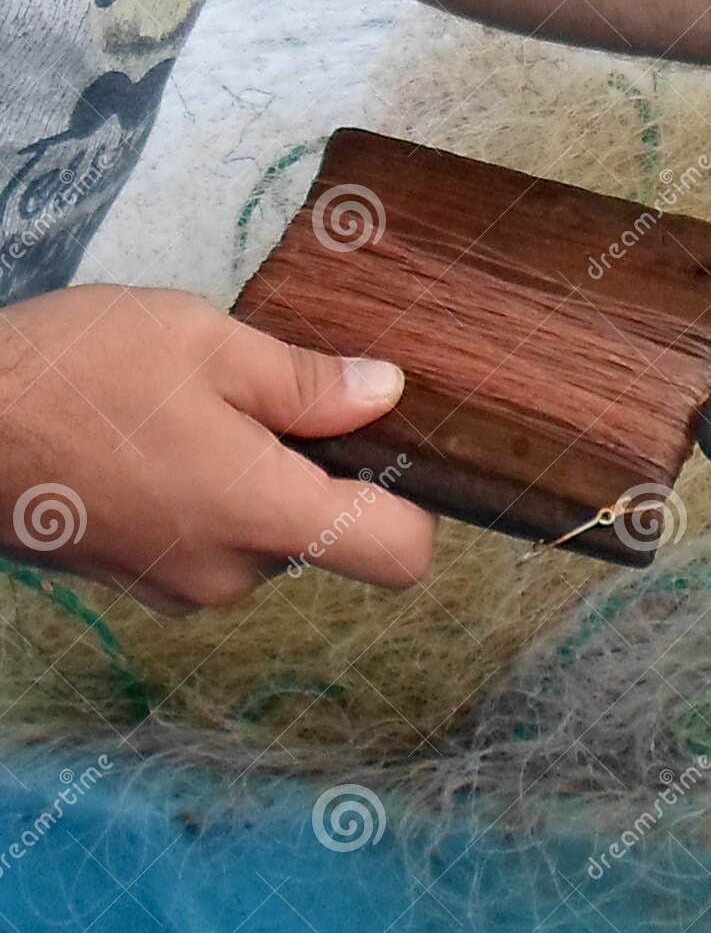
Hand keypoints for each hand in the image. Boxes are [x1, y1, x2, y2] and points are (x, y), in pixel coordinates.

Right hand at [0, 285, 435, 613]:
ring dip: (254, 480)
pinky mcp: (138, 583)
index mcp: (265, 515)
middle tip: (260, 400)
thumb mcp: (206, 345)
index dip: (417, 509)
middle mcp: (233, 573)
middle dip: (312, 471)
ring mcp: (180, 587)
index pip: (400, 556)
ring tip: (193, 412)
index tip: (394, 454)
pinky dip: (207, 499)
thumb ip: (308, 382)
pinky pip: (210, 543)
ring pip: (264, 535)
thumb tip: (386, 392)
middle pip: (325, 534)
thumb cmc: (71, 376)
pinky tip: (156, 441)